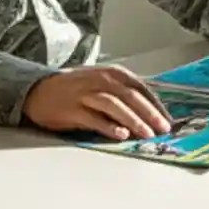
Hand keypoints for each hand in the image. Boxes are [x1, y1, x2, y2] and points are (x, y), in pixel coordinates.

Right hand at [23, 65, 172, 140]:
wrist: (40, 91)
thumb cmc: (78, 88)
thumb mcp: (103, 82)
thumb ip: (125, 92)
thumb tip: (152, 109)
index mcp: (113, 73)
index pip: (141, 88)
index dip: (156, 105)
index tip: (167, 120)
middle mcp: (101, 81)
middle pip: (131, 97)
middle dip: (150, 114)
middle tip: (163, 129)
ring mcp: (86, 94)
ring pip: (115, 106)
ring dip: (133, 120)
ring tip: (147, 134)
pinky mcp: (72, 110)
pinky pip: (94, 119)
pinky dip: (109, 127)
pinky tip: (121, 135)